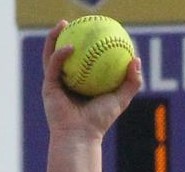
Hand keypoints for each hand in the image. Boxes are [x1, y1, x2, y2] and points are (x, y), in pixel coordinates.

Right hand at [41, 20, 143, 140]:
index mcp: (80, 82)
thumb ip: (131, 81)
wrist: (81, 136)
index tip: (93, 29)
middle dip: (66, 35)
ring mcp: (55, 83)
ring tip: (64, 25)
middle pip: (63, 53)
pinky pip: (54, 66)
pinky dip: (60, 55)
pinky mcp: (48, 87)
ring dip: (55, 37)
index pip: (82, 59)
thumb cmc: (100, 120)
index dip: (85, 43)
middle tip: (76, 22)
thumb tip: (136, 58)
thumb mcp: (121, 99)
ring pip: (52, 54)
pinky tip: (70, 46)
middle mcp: (66, 81)